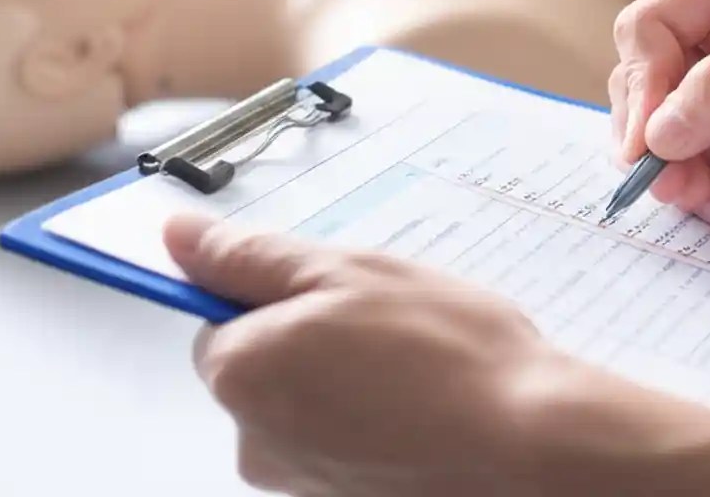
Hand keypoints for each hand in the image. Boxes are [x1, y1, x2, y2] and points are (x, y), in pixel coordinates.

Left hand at [164, 213, 672, 496]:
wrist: (529, 446)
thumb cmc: (447, 356)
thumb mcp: (346, 271)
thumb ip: (249, 256)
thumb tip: (179, 236)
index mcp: (242, 372)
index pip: (221, 320)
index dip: (276, 294)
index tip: (329, 289)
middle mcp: (255, 442)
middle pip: (265, 367)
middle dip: (314, 338)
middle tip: (385, 319)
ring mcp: (303, 482)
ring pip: (310, 405)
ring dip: (350, 378)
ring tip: (418, 362)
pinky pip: (346, 441)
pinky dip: (376, 419)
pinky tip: (426, 401)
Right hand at [609, 0, 709, 229]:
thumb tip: (655, 132)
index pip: (653, 27)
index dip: (643, 82)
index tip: (650, 138)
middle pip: (642, 84)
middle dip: (656, 141)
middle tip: (678, 185)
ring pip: (656, 137)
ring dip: (681, 179)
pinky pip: (685, 172)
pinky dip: (704, 197)